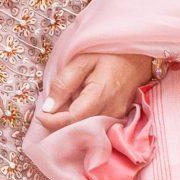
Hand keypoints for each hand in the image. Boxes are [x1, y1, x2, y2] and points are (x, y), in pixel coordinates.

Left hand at [41, 51, 155, 127]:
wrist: (139, 51)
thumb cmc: (109, 52)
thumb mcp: (82, 60)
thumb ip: (64, 83)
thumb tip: (48, 107)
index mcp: (100, 96)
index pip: (71, 120)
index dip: (52, 121)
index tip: (40, 114)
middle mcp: (111, 111)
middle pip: (79, 127)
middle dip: (60, 123)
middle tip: (49, 109)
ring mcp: (118, 116)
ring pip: (88, 127)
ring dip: (72, 122)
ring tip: (64, 105)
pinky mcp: (120, 117)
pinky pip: (97, 124)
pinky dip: (84, 119)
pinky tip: (78, 107)